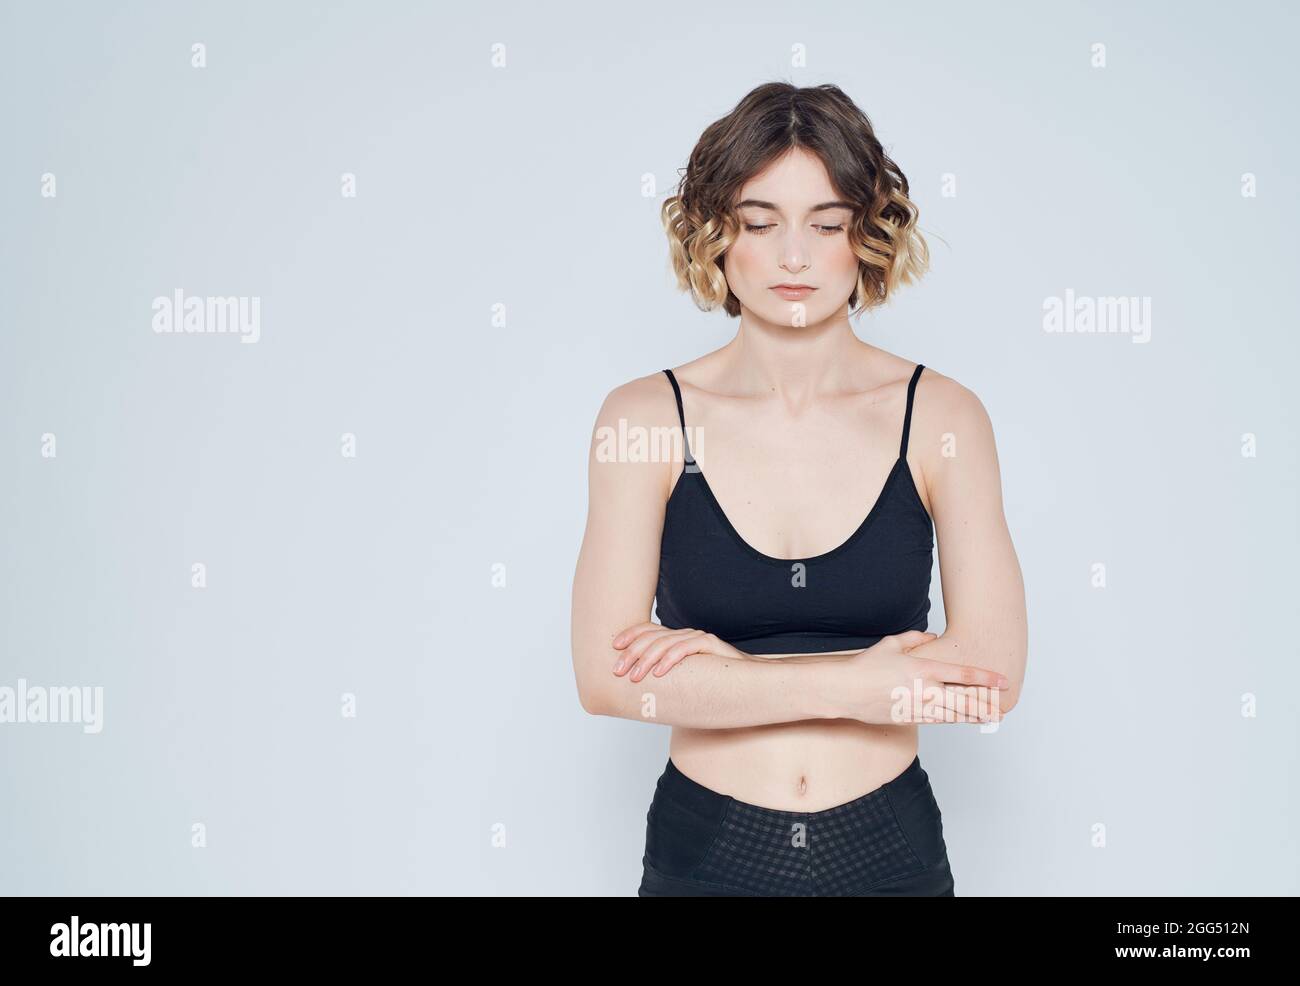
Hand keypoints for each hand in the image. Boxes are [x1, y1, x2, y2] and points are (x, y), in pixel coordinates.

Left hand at [611, 623, 749, 681]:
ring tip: (635, 676)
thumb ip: (665, 676)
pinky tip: (659, 673)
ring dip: (647, 660)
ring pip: (666, 643)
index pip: (649, 630)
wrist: (746, 682)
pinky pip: (686, 649)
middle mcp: (685, 634)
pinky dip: (670, 660)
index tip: (614, 647)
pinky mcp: (711, 644)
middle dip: (632, 653)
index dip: (630, 635)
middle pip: (653, 637)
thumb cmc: (712, 683)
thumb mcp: (683, 678)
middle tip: (618, 670)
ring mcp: (698, 638)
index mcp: (676, 638)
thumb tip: (637, 684)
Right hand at [839, 631, 1009, 724]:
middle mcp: (924, 690)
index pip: (962, 675)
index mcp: (923, 669)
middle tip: (1001, 710)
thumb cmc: (866, 666)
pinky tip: (960, 720)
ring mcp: (918, 708)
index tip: (1002, 681)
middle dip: (985, 706)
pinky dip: (951, 720)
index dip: (986, 679)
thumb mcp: (891, 644)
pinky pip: (936, 721)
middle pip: (964, 701)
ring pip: (952, 715)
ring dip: (972, 717)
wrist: (846, 691)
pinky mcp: (909, 719)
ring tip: (988, 718)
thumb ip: (914, 639)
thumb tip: (931, 637)